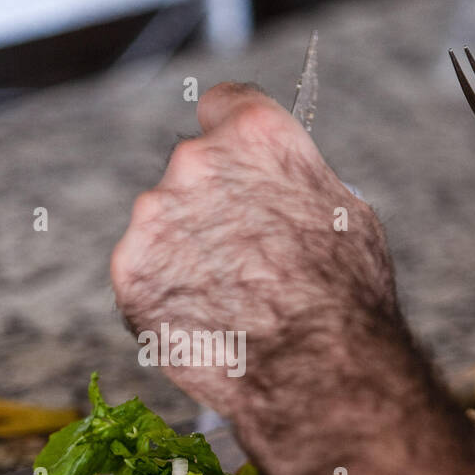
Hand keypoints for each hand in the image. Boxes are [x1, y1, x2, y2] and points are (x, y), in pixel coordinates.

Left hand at [112, 82, 399, 417]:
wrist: (315, 370)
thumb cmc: (342, 298)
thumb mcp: (345, 212)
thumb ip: (296, 182)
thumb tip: (283, 187)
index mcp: (254, 136)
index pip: (222, 104)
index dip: (229, 133)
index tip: (231, 158)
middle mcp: (195, 163)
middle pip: (190, 172)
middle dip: (210, 207)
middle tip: (241, 256)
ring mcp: (154, 218)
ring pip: (161, 226)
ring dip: (183, 252)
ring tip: (226, 300)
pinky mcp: (129, 272)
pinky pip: (142, 274)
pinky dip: (163, 294)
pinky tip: (201, 320)